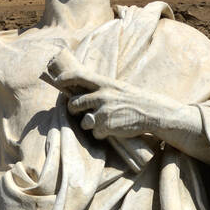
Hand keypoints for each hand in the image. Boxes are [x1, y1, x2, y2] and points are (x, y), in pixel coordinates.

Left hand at [54, 72, 177, 141]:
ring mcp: (103, 111)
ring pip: (84, 122)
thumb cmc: (134, 100)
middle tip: (77, 111)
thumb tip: (82, 89)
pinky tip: (112, 129)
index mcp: (104, 83)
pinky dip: (101, 134)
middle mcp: (101, 95)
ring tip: (102, 122)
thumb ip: (101, 88)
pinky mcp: (107, 126)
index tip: (57, 80)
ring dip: (89, 124)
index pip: (78, 75)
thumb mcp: (117, 87)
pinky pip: (96, 133)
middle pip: (74, 103)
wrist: (151, 112)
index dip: (65, 78)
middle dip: (73, 110)